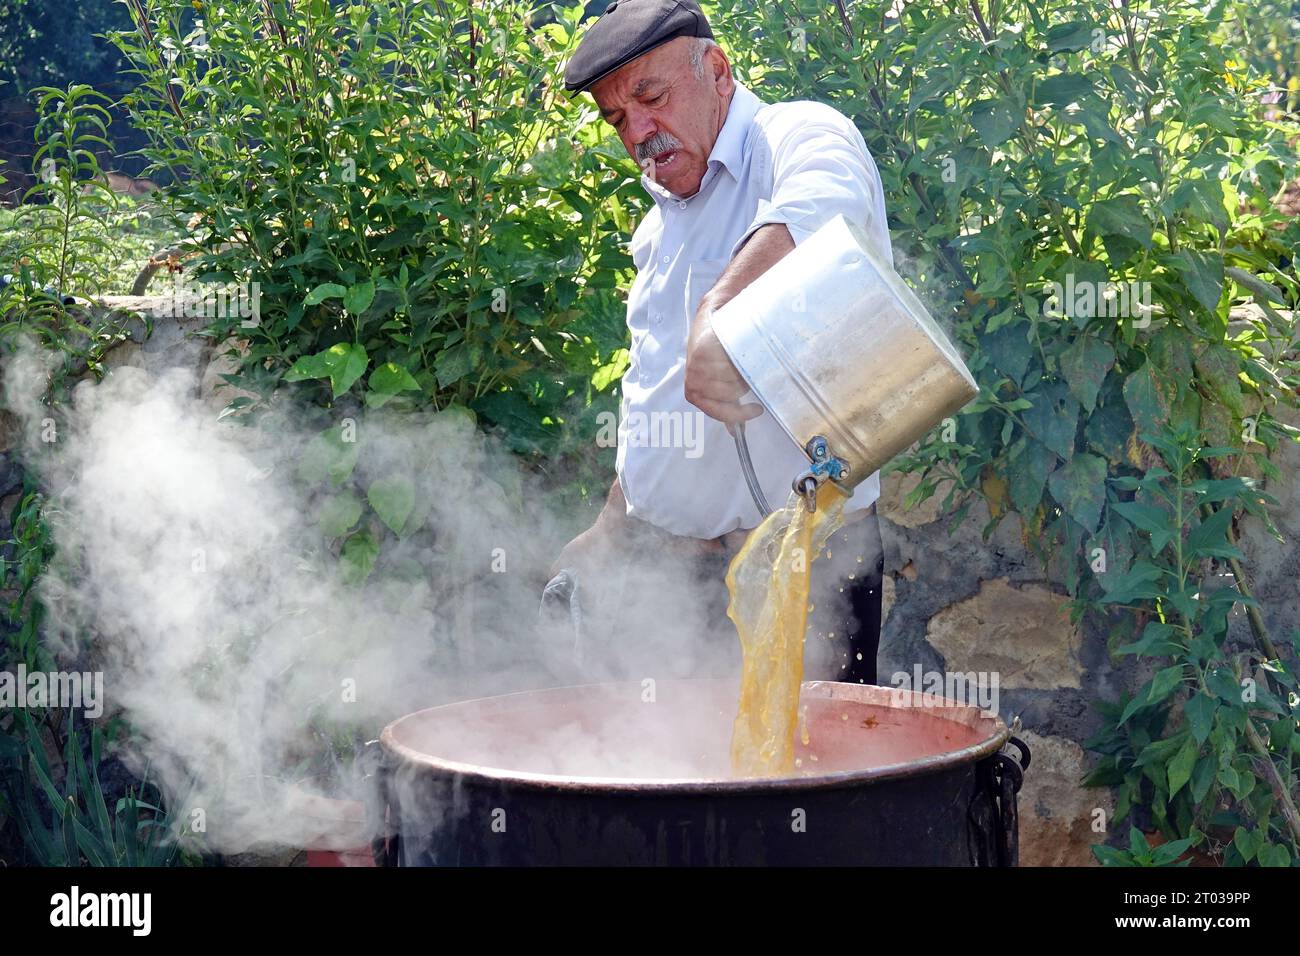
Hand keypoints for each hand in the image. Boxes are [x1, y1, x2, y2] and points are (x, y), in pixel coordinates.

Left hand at [684, 298, 764, 423]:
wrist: (712, 318)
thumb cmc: (715, 352)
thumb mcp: (718, 382)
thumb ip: (727, 406)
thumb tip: (735, 432)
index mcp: (694, 393)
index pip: (719, 412)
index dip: (740, 414)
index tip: (757, 409)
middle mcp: (693, 381)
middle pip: (731, 394)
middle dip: (743, 385)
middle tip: (745, 371)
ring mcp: (696, 366)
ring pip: (732, 378)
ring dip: (742, 370)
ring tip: (741, 359)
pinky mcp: (703, 351)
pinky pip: (730, 362)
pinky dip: (738, 356)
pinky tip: (738, 349)